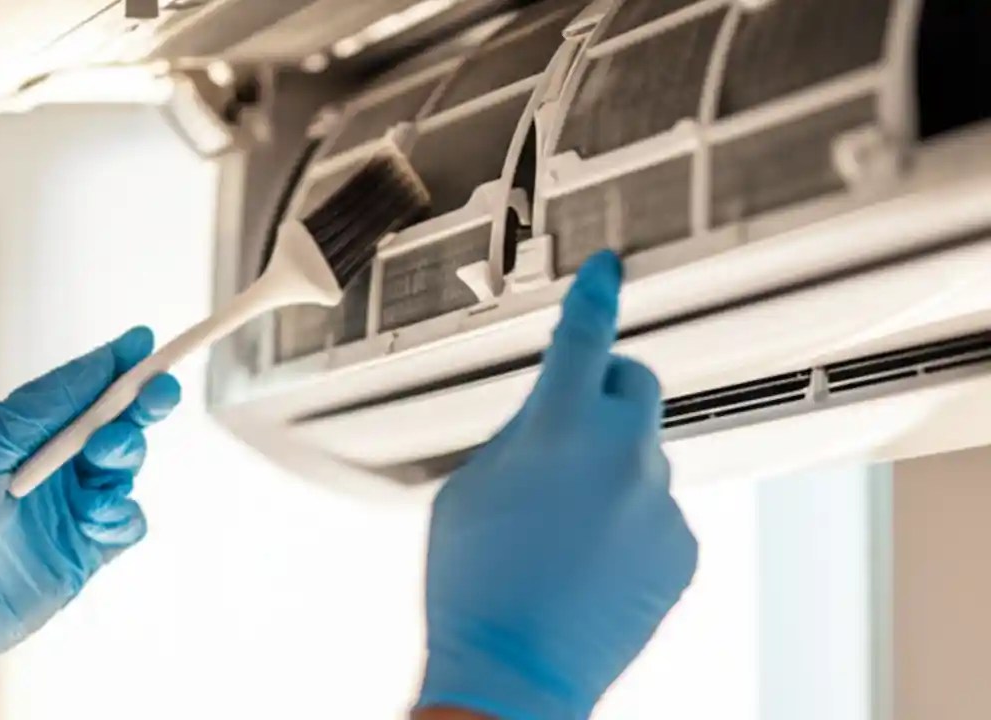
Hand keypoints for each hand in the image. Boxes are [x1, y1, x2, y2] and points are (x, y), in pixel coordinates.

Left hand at [0, 327, 180, 715]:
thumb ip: (41, 407)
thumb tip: (98, 363)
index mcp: (21, 437)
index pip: (78, 393)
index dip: (113, 367)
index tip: (144, 342)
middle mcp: (51, 469)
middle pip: (113, 425)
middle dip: (139, 403)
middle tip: (159, 389)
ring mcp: (70, 511)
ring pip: (123, 468)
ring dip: (123, 451)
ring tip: (106, 450)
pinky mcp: (85, 554)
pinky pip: (127, 523)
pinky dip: (121, 512)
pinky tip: (98, 514)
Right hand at [417, 252, 697, 719]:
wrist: (513, 672)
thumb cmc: (475, 583)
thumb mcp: (469, 487)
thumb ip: (517, 435)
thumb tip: (549, 415)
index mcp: (556, 428)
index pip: (583, 336)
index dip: (596, 294)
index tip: (608, 271)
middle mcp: (620, 454)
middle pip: (636, 382)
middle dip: (606, 389)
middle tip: (570, 425)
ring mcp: (658, 502)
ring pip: (644, 452)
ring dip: (613, 465)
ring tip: (566, 524)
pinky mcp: (682, 546)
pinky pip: (659, 508)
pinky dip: (631, 518)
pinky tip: (591, 556)